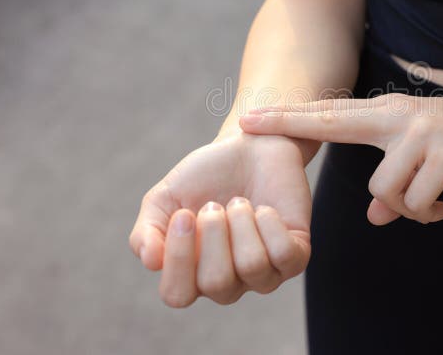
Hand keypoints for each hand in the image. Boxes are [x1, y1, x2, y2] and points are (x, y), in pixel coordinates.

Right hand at [128, 131, 315, 306]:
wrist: (249, 148)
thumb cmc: (206, 177)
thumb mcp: (166, 199)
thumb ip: (147, 231)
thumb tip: (151, 261)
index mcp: (192, 274)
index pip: (177, 295)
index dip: (179, 258)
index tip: (184, 214)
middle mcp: (228, 282)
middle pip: (216, 284)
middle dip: (214, 234)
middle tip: (215, 204)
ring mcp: (264, 273)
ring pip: (252, 267)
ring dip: (242, 223)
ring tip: (240, 202)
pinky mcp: (295, 256)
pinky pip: (284, 255)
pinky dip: (269, 224)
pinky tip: (264, 209)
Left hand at [239, 93, 442, 224]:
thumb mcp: (428, 156)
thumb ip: (396, 177)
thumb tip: (376, 217)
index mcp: (393, 113)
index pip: (333, 113)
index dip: (291, 115)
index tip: (251, 117)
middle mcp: (400, 117)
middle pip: (333, 122)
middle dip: (289, 123)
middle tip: (247, 125)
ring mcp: (421, 134)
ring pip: (382, 188)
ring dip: (403, 208)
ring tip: (427, 206)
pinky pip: (415, 201)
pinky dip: (426, 213)